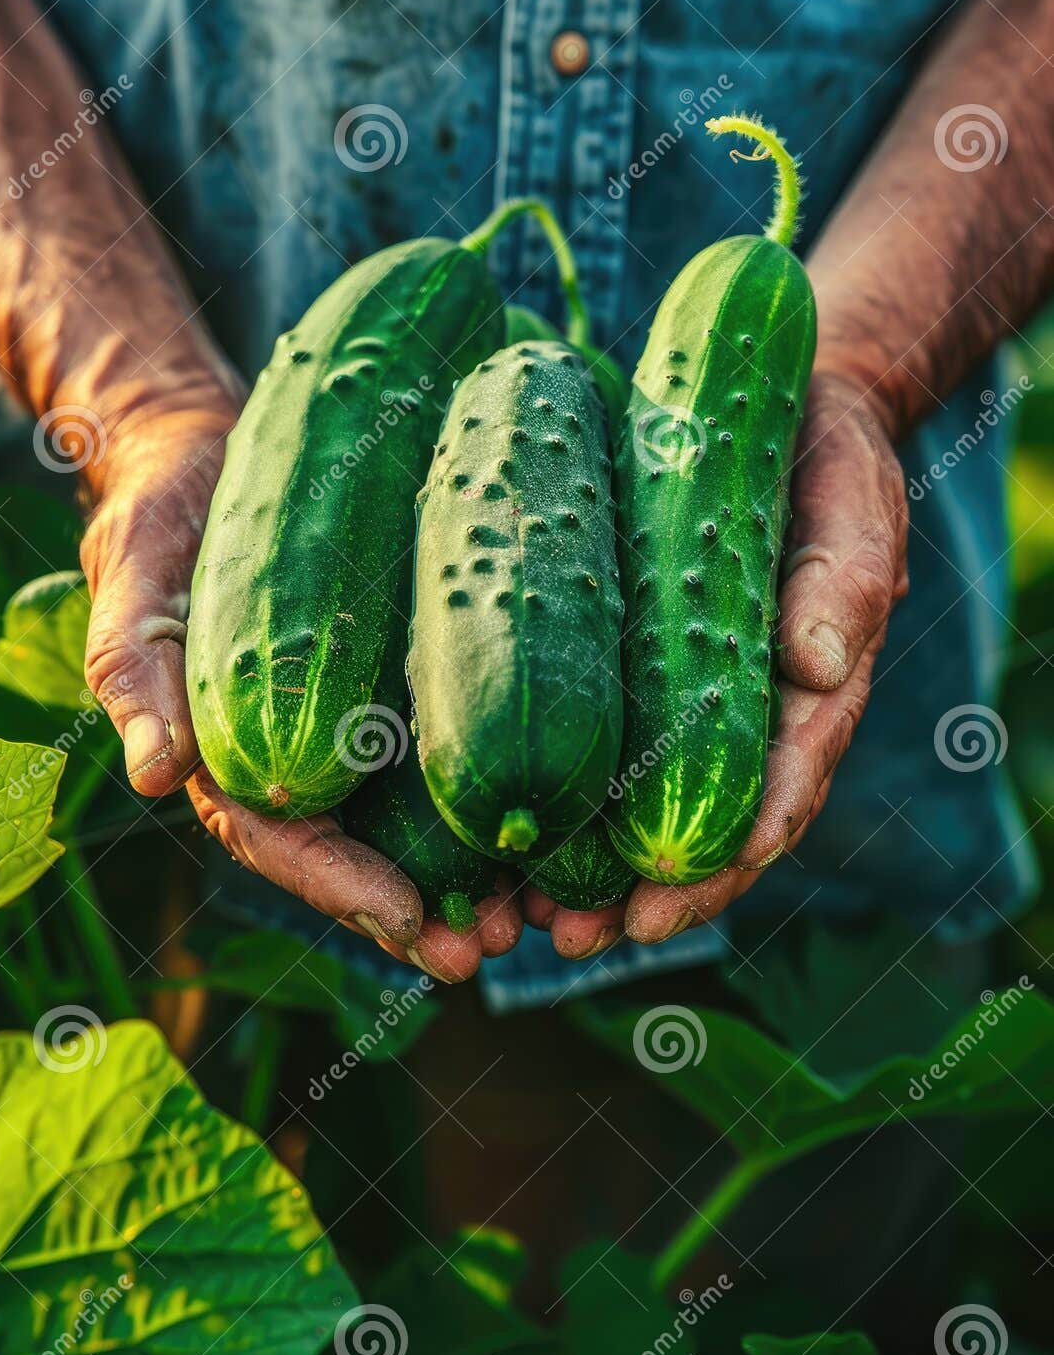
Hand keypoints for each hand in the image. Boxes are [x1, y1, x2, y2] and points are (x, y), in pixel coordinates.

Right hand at [79, 404, 521, 981]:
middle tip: (495, 949)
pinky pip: (449, 752)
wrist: (209, 458)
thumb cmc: (162, 518)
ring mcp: (355, 726)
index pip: (284, 842)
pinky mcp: (401, 684)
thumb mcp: (135, 580)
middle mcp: (301, 757)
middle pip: (362, 856)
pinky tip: (562, 823)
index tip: (407, 921)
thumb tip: (153, 774)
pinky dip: (498, 795)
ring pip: (416, 823)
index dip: (342, 887)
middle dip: (425, 913)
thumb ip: (134, 670)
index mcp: (230, 758)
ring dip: (476, 879)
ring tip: (543, 915)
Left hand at [527, 371, 908, 955]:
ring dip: (589, 875)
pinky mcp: (627, 672)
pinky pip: (595, 752)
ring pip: (642, 808)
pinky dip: (557, 804)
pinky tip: (502, 843)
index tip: (679, 895)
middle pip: (703, 826)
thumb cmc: (821, 457)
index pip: (781, 786)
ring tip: (526, 922)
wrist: (763, 414)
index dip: (736, 846)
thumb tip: (821, 660)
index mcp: (808, 691)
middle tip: (583, 939)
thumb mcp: (852, 497)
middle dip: (646, 893)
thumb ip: (846, 572)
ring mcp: (683, 700)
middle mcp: (744, 714)